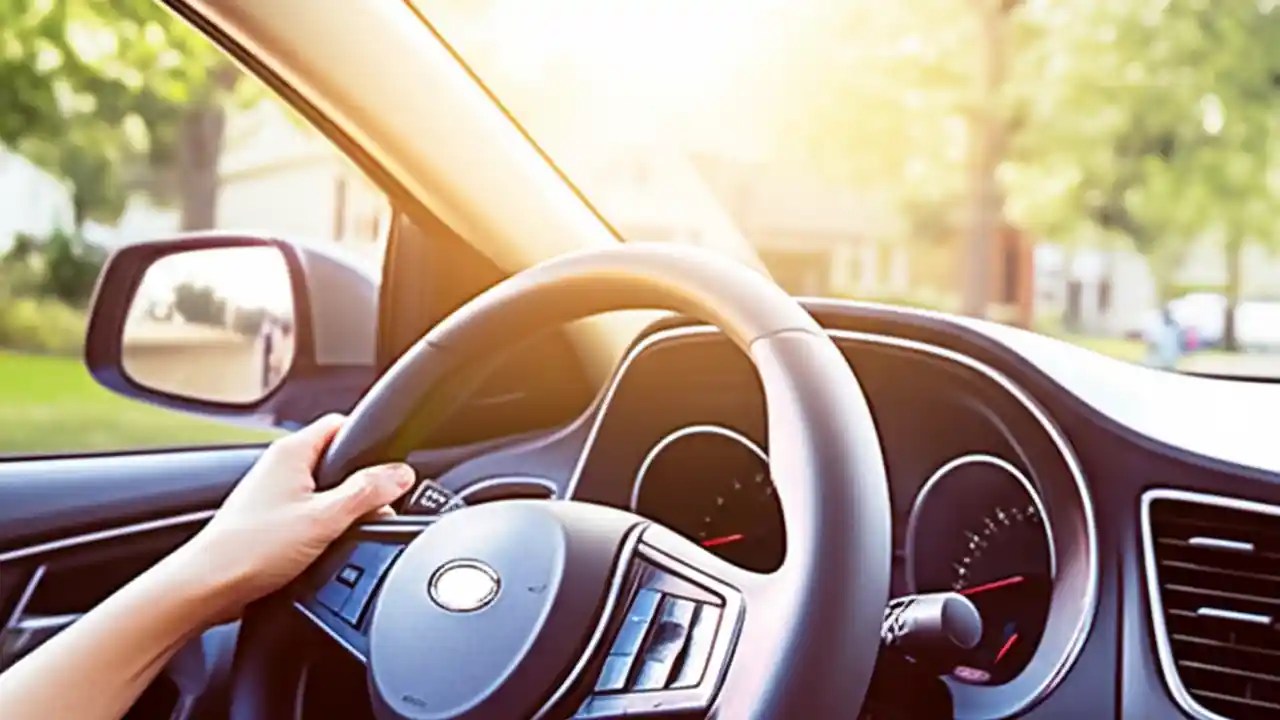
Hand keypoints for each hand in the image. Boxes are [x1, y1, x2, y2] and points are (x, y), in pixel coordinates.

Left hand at [166, 414, 414, 623]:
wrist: (208, 587)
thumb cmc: (251, 548)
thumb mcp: (325, 518)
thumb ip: (367, 492)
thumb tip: (400, 475)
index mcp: (291, 452)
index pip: (341, 425)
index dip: (369, 442)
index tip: (390, 467)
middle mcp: (279, 467)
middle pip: (337, 461)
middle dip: (360, 485)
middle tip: (373, 510)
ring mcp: (273, 494)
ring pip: (324, 491)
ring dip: (341, 510)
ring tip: (344, 534)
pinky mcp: (270, 521)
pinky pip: (309, 514)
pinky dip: (323, 527)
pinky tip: (325, 549)